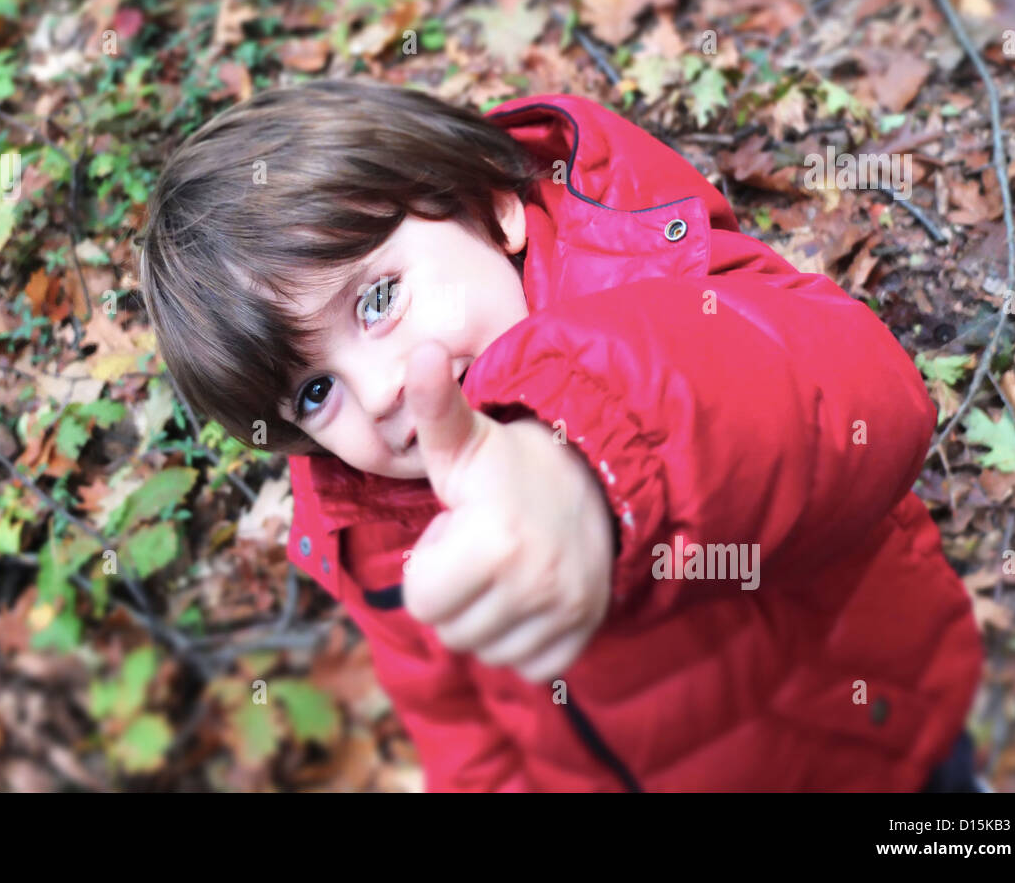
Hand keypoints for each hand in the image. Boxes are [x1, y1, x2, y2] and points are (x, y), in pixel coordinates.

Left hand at [401, 341, 615, 683]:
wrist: (594, 476)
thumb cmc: (510, 462)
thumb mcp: (464, 437)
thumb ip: (435, 404)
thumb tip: (421, 350)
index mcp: (495, 541)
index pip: (421, 601)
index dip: (427, 565)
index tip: (454, 531)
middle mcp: (536, 585)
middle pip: (450, 631)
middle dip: (452, 592)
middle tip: (477, 548)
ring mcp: (566, 612)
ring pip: (486, 651)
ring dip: (484, 617)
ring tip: (501, 567)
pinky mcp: (584, 631)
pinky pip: (528, 665)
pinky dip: (520, 638)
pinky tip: (525, 594)